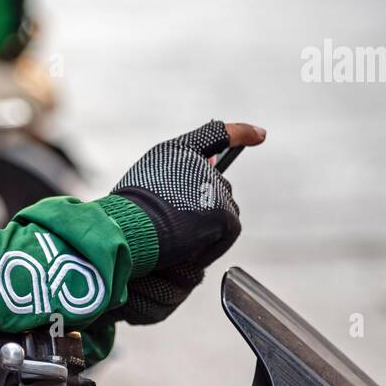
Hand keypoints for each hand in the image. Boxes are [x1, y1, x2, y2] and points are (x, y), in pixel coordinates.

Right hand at [112, 120, 264, 324]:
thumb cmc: (125, 214)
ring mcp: (214, 187)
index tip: (260, 135)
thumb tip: (212, 166)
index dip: (241, 133)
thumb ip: (178, 175)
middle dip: (205, 206)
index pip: (216, 134)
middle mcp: (200, 163)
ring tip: (177, 237)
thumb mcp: (147, 184)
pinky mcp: (223, 213)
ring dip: (208, 227)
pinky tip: (190, 252)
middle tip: (176, 225)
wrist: (127, 230)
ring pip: (224, 210)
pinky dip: (213, 246)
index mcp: (176, 150)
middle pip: (218, 186)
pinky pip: (228, 234)